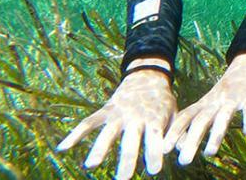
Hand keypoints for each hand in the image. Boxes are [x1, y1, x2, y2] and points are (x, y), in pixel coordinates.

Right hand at [56, 63, 174, 179]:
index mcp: (154, 118)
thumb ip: (175, 133)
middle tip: (123, 179)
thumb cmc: (162, 102)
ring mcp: (119, 113)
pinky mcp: (106, 110)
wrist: (147, 76)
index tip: (154, 171)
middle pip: (130, 140)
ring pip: (107, 132)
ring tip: (91, 166)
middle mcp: (135, 116)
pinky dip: (75, 134)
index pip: (155, 138)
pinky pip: (88, 123)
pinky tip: (63, 148)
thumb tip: (182, 151)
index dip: (154, 154)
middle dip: (127, 160)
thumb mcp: (174, 114)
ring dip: (98, 149)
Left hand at [163, 53, 245, 164]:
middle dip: (191, 141)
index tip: (164, 150)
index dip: (174, 132)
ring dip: (215, 135)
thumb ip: (197, 121)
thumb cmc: (227, 90)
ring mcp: (233, 99)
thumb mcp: (210, 103)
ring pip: (222, 117)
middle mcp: (216, 101)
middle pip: (201, 121)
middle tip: (183, 162)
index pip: (186, 117)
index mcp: (205, 103)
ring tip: (209, 153)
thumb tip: (182, 147)